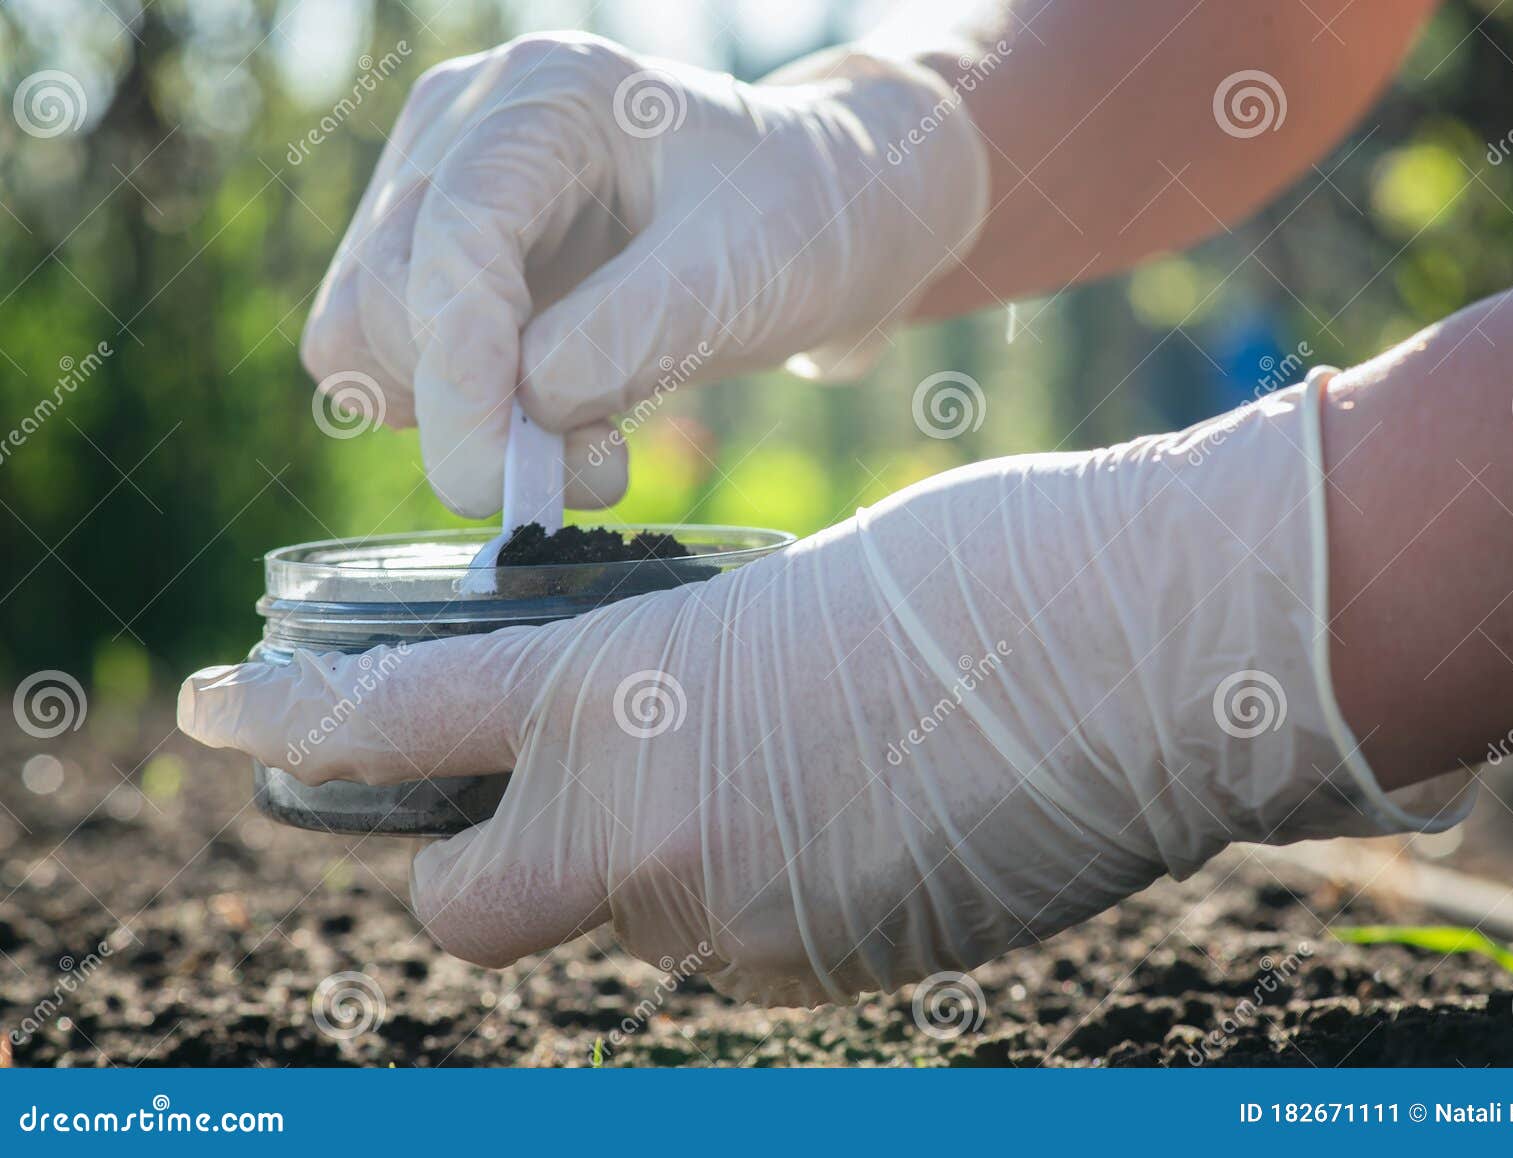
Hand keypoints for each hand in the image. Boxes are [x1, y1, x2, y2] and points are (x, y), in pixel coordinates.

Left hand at [179, 377, 1464, 1004]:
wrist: (1153, 657)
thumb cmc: (973, 572)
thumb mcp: (769, 603)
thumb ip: (664, 690)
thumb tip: (625, 757)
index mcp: (617, 698)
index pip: (386, 727)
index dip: (279, 719)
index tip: (211, 707)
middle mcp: (646, 841)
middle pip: (462, 912)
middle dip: (466, 868)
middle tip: (518, 807)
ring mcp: (735, 933)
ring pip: (623, 929)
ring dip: (651, 871)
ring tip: (772, 769)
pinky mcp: (825, 981)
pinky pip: (731, 955)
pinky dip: (748, 900)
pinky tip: (845, 822)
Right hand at [299, 32, 988, 516]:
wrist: (820, 218)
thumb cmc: (799, 224)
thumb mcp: (740, 277)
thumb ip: (626, 338)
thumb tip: (520, 411)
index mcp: (546, 97)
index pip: (451, 237)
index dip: (460, 375)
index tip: (502, 482)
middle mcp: (466, 128)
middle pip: (386, 298)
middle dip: (472, 414)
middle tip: (600, 466)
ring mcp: (440, 191)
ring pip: (363, 340)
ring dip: (457, 422)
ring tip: (587, 440)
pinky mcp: (442, 263)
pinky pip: (386, 364)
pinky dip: (454, 417)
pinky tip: (551, 419)